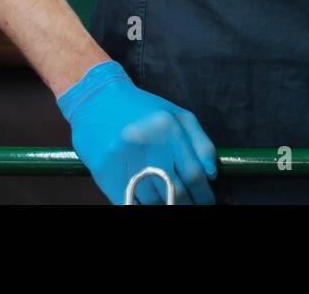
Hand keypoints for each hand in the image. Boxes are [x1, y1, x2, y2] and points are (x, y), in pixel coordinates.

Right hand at [57, 61, 217, 204]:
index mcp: (169, 127)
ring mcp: (124, 159)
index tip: (207, 201)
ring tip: (171, 203)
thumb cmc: (142, 109)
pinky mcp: (105, 172)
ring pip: (153, 200)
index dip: (203, 193)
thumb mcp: (177, 115)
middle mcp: (148, 143)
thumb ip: (200, 142)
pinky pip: (129, 201)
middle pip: (175, 189)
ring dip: (166, 206)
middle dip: (187, 203)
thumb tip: (211, 174)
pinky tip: (149, 203)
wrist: (97, 101)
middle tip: (192, 206)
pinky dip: (141, 207)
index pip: (193, 172)